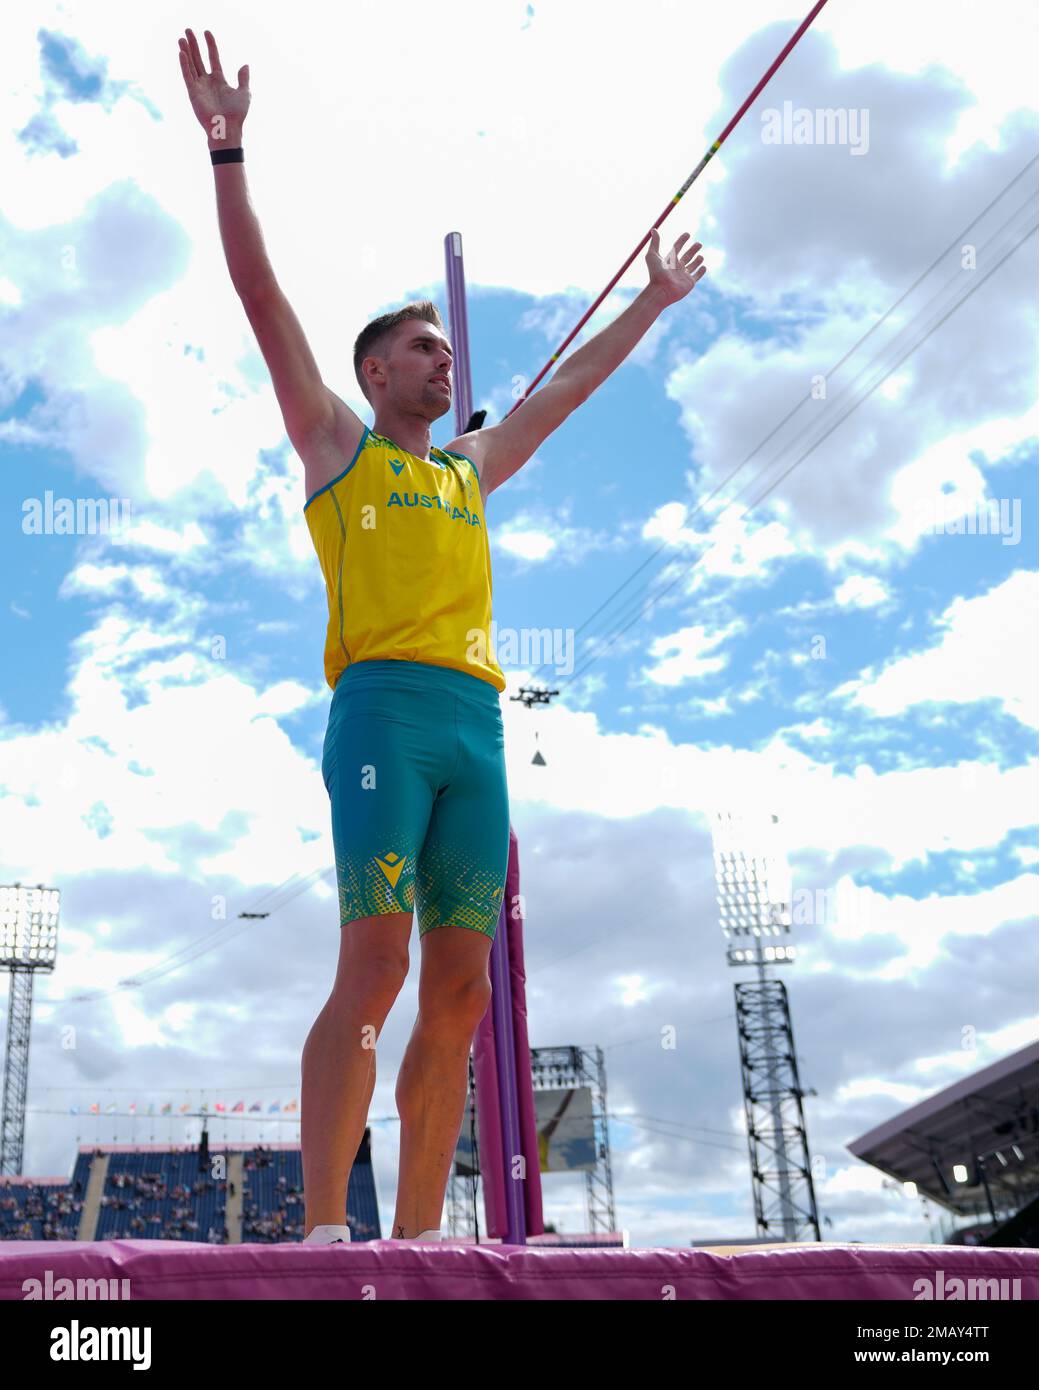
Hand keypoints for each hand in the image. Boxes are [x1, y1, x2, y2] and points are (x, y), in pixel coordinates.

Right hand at [178, 28, 249, 143]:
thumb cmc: (237, 114)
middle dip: (194, 44)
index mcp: (219, 80)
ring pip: (191, 64)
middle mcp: (208, 82)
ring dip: (187, 51)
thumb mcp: (244, 94)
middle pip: (199, 58)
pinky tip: (182, 52)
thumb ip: (243, 79)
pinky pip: (187, 76)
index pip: (213, 58)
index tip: (207, 32)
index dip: (211, 45)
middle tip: (188, 30)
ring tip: (182, 37)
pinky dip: (184, 64)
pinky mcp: (193, 93)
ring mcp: (199, 87)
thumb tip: (245, 65)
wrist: (227, 128)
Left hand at [645, 228, 706, 304]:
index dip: (682, 240)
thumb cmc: (655, 274)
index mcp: (670, 260)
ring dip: (697, 260)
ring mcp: (684, 275)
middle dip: (693, 250)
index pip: (677, 247)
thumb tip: (653, 229)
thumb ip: (655, 243)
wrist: (661, 291)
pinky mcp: (689, 283)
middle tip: (699, 243)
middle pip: (687, 256)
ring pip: (692, 266)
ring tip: (701, 256)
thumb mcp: (652, 255)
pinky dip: (701, 272)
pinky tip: (704, 267)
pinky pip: (696, 276)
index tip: (687, 234)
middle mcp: (677, 267)